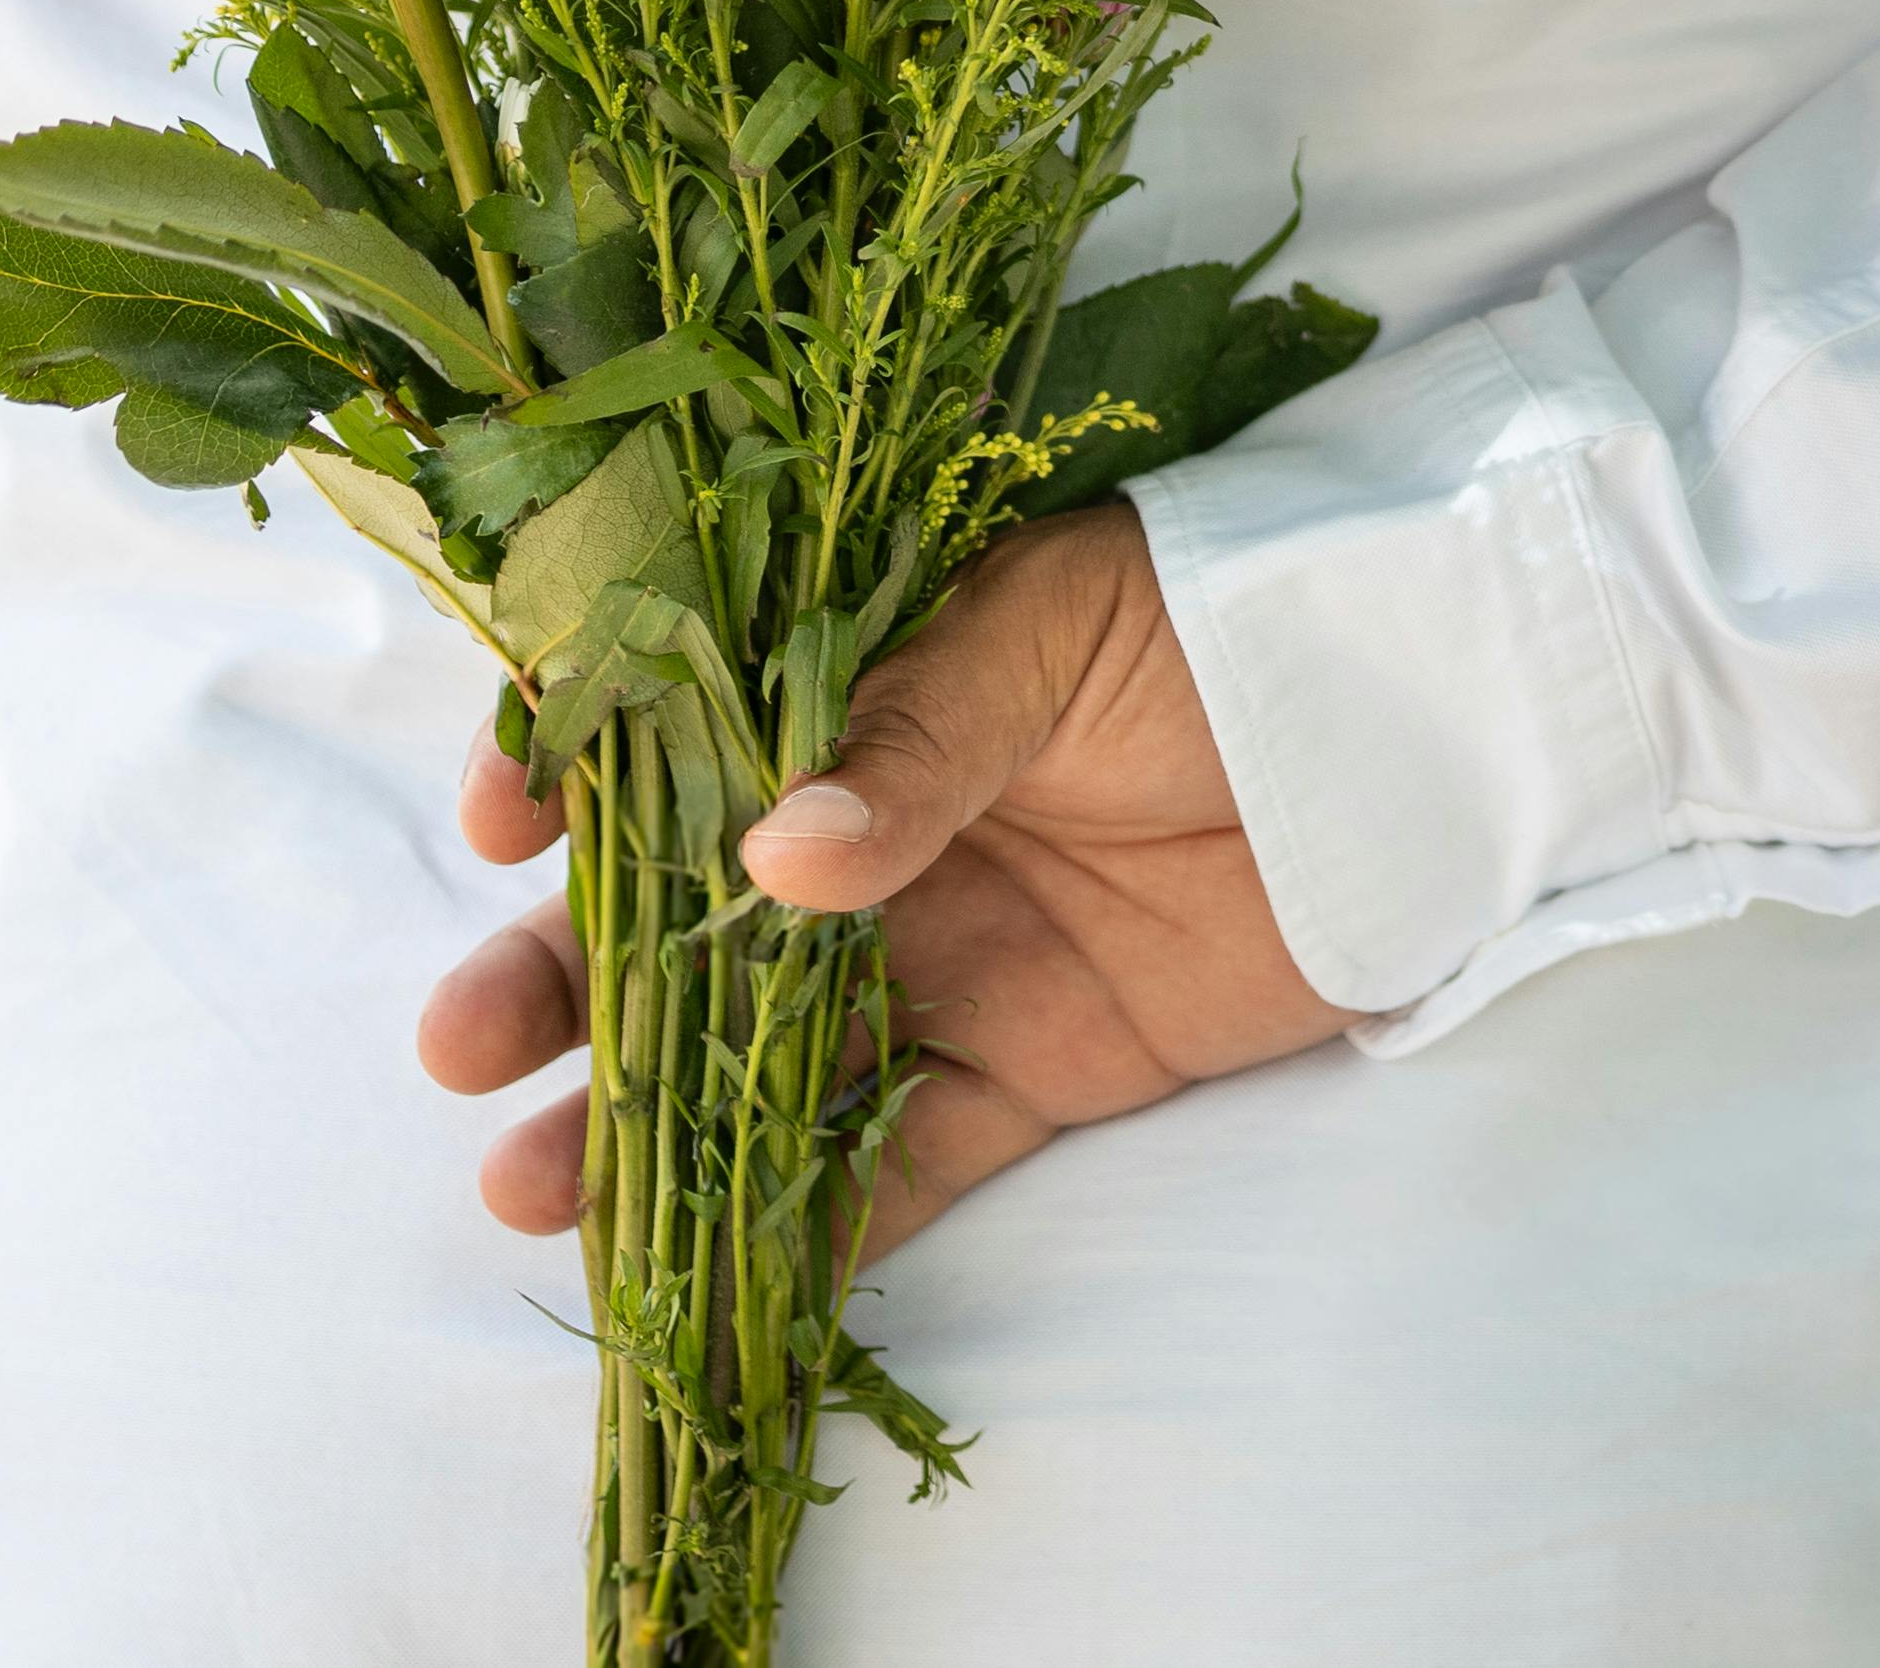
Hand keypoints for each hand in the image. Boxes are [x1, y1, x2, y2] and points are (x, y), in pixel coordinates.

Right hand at [413, 497, 1356, 1256]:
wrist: (1420, 721)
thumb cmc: (1223, 619)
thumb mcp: (1049, 634)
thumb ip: (916, 741)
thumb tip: (778, 856)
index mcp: (856, 685)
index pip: (670, 728)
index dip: (568, 771)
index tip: (500, 818)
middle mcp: (875, 833)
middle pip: (677, 919)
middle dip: (556, 983)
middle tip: (459, 1047)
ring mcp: (946, 956)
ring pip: (755, 1055)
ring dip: (641, 1121)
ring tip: (531, 1185)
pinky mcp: (1039, 1064)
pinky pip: (906, 1154)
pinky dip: (818, 1213)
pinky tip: (723, 1261)